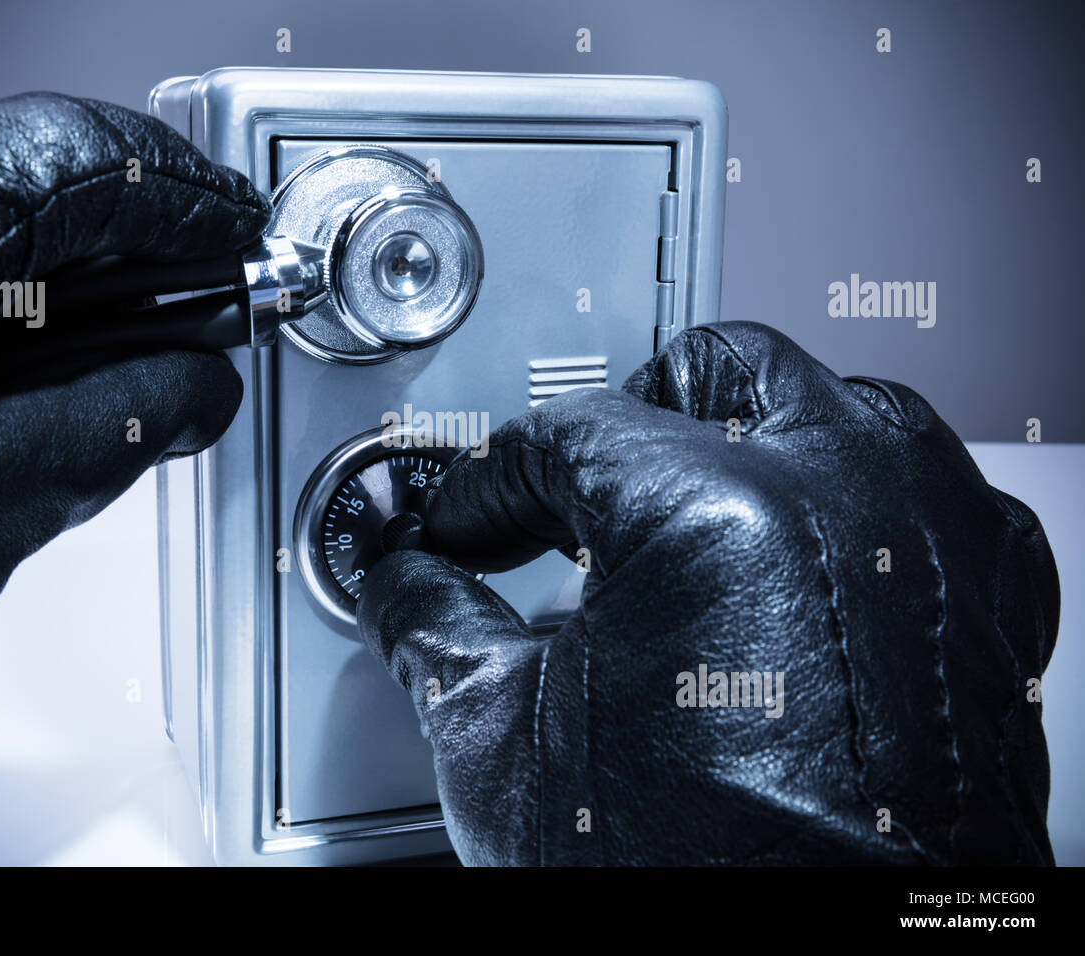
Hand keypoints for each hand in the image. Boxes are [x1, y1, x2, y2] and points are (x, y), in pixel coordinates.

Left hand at [0, 94, 268, 742]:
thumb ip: (111, 432)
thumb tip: (197, 384)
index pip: (71, 163)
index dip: (182, 198)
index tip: (241, 238)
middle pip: (25, 168)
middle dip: (132, 239)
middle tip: (205, 305)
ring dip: (70, 269)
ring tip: (129, 351)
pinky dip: (2, 289)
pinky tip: (38, 357)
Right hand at [358, 322, 1058, 864]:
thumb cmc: (695, 883)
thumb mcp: (504, 752)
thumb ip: (431, 629)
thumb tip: (401, 584)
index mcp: (712, 512)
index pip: (559, 437)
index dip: (486, 488)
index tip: (465, 529)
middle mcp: (846, 496)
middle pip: (706, 368)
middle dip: (620, 421)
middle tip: (573, 498)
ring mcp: (932, 539)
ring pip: (832, 401)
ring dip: (746, 437)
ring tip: (685, 512)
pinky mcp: (986, 597)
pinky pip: (924, 488)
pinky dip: (848, 505)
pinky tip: (794, 562)